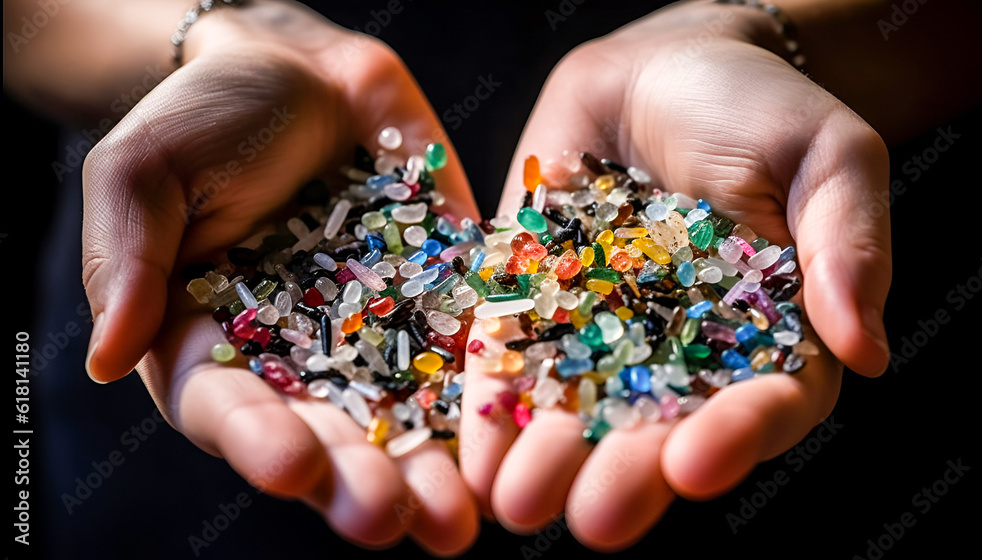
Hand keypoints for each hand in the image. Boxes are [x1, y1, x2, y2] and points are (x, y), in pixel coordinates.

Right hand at [81, 0, 477, 552]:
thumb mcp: (143, 174)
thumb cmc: (202, 119)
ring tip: (457, 516)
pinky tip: (515, 427)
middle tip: (391, 519)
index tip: (290, 465)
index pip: (231, 410)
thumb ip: (127, 263)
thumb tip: (107, 359)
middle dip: (359, 481)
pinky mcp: (442, 296)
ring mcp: (378, 333)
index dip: (259, 442)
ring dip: (432, 467)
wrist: (298, 73)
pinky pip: (468, 344)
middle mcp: (302, 359)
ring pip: (406, 414)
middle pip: (329, 436)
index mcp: (215, 348)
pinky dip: (490, 387)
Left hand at [460, 0, 890, 550]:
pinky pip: (511, 350)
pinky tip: (469, 448)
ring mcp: (600, 326)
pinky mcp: (534, 295)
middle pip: (657, 426)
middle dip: (623, 474)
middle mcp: (680, 350)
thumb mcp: (828, 158)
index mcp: (768, 335)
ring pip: (575, 404)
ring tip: (515, 501)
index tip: (696, 463)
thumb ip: (847, 247)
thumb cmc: (762, 107)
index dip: (734, 439)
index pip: (763, 404)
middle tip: (591, 517)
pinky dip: (490, 396)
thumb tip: (869, 350)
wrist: (666, 66)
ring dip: (543, 456)